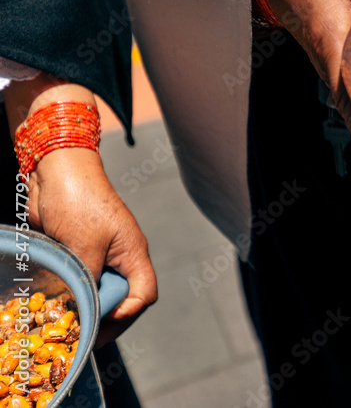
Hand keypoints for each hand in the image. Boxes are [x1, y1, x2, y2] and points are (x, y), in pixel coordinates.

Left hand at [29, 149, 157, 344]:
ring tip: (65, 319)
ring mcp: (99, 254)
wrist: (56, 171)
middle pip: (121, 297)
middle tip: (80, 330)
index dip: (127, 312)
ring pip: (97, 290)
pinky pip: (78, 279)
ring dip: (83, 303)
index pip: (144, 293)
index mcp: (133, 253)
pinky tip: (54, 300)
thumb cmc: (79, 200)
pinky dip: (68, 291)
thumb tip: (83, 308)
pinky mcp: (77, 251)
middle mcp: (120, 257)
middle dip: (103, 315)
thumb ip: (87, 280)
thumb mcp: (84, 245)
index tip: (102, 321)